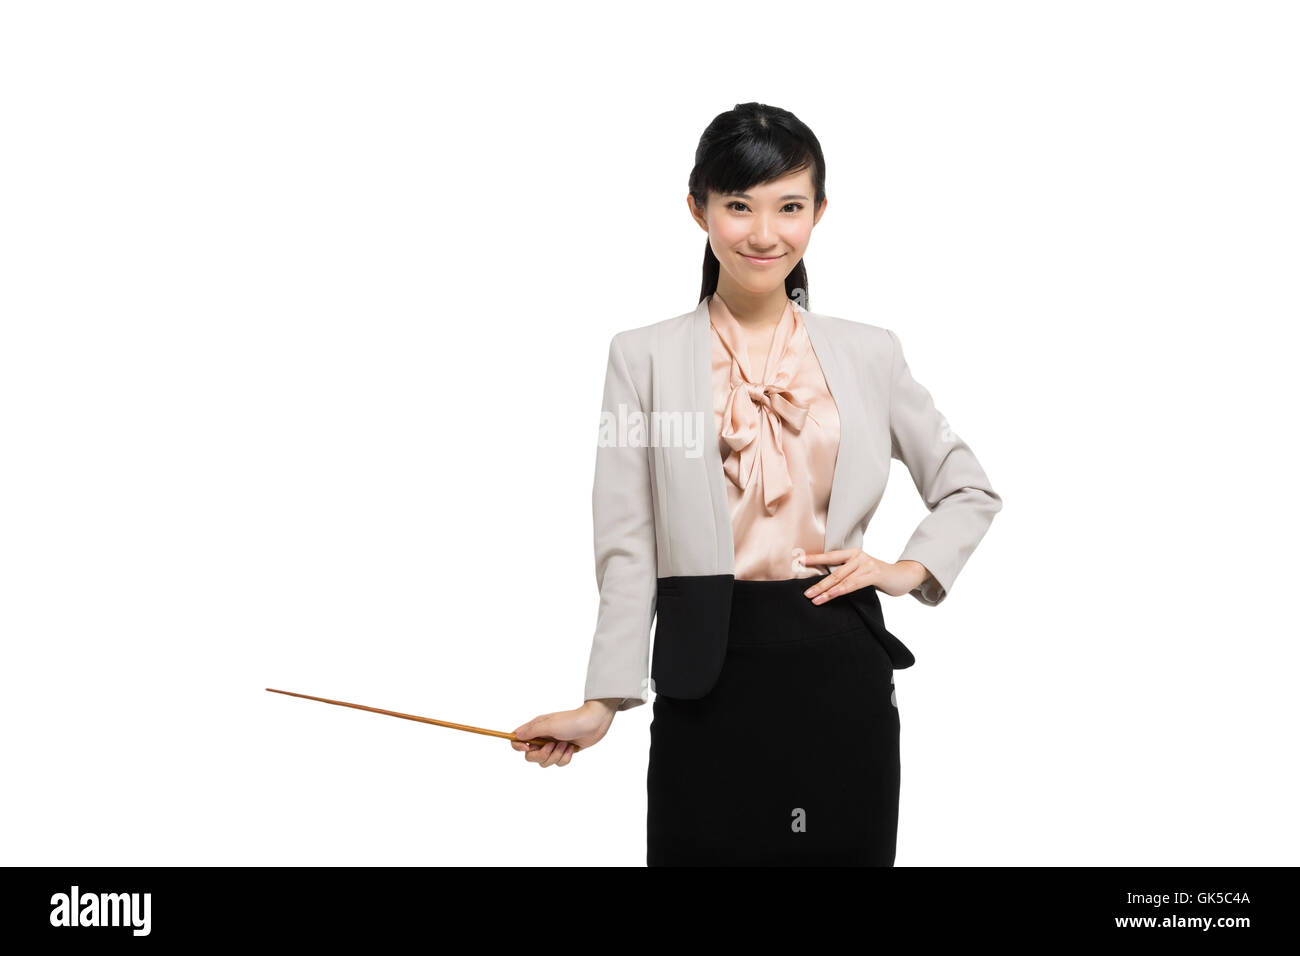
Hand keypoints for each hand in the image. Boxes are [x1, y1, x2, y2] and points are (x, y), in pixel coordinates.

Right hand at [510, 700, 618, 767]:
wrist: (595, 722)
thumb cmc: (572, 720)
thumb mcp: (550, 725)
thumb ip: (532, 731)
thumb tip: (515, 735)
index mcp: (536, 728)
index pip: (517, 740)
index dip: (518, 746)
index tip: (527, 748)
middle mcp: (543, 737)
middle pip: (531, 757)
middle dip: (542, 755)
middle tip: (552, 746)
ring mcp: (553, 745)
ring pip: (545, 762)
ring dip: (556, 756)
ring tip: (566, 744)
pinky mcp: (564, 751)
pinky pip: (559, 763)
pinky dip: (566, 757)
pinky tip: (572, 747)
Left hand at [799, 549, 931, 602]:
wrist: (903, 576)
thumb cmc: (879, 576)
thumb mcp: (861, 571)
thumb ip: (847, 573)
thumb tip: (826, 583)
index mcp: (853, 553)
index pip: (830, 556)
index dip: (815, 558)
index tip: (799, 560)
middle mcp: (858, 556)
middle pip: (833, 571)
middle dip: (817, 582)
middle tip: (805, 592)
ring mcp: (866, 564)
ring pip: (841, 579)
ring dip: (826, 590)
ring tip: (814, 598)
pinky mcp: (873, 574)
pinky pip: (853, 584)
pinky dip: (840, 591)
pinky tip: (830, 596)